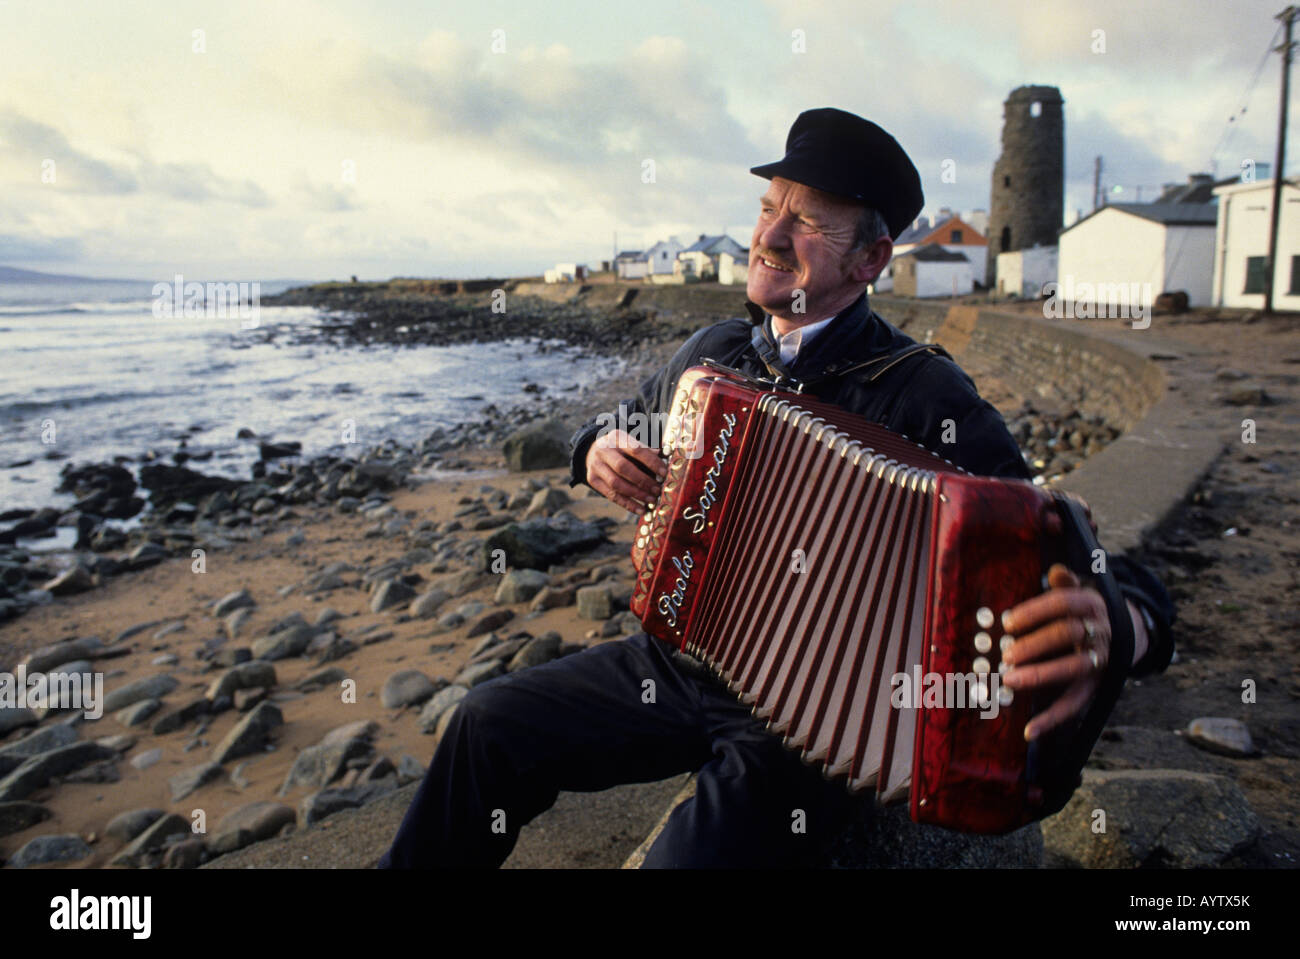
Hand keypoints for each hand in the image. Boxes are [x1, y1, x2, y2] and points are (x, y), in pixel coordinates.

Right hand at [585, 428, 666, 514]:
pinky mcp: (592, 479)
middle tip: (657, 489)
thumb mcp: (631, 442)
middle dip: (642, 481)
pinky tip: (641, 509)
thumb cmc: (621, 447)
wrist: (594, 450)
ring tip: (651, 500)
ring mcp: (595, 465)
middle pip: (623, 467)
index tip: (663, 473)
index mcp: (617, 437)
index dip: (651, 462)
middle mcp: (603, 450)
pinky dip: (628, 504)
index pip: (635, 449)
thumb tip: (665, 457)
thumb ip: (647, 450)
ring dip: (636, 494)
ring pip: (616, 483)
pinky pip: (611, 495)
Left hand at [999, 564, 1109, 740]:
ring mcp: (1098, 662)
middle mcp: (1098, 632)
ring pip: (1073, 668)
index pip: (1064, 603)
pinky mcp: (1095, 687)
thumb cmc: (1086, 611)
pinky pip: (1074, 705)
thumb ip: (1066, 583)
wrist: (1125, 634)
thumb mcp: (1081, 592)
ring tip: (1009, 681)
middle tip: (1006, 653)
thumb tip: (1057, 572)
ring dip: (1041, 675)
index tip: (1008, 622)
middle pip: (1067, 634)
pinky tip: (1028, 732)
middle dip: (1035, 644)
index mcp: (1091, 605)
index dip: (1035, 611)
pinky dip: (1051, 721)